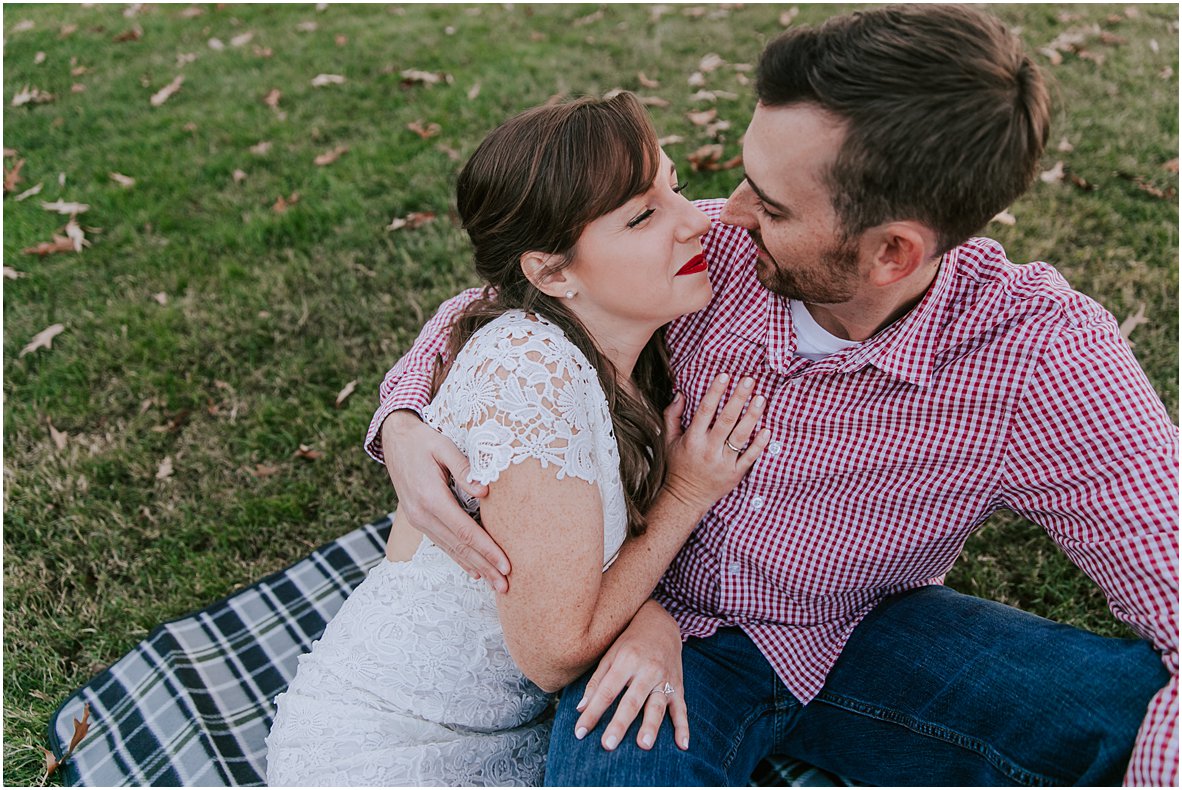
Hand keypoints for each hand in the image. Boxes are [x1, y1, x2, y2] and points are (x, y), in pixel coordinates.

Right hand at [380, 410, 510, 591]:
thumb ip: (464, 468)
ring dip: (475, 567)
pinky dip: (459, 558)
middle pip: (459, 547)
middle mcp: (422, 514)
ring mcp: (418, 519)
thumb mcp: (443, 446)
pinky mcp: (418, 520)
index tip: (506, 565)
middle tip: (506, 587)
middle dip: (485, 567)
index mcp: (430, 497)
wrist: (394, 439)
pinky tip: (473, 570)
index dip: (487, 550)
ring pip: (450, 549)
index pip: (465, 531)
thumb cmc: (423, 439)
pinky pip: (442, 543)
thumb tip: (485, 492)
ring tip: (495, 584)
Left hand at [573, 600, 688, 751]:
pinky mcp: (678, 686)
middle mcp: (647, 670)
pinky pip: (682, 708)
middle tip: (608, 744)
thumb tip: (581, 709)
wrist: (661, 624)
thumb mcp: (610, 655)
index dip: (592, 712)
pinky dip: (683, 727)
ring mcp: (665, 678)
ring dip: (651, 726)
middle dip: (620, 723)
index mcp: (626, 661)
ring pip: (657, 705)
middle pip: (631, 700)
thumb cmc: (630, 642)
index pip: (606, 691)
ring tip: (643, 745)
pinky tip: (682, 744)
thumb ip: (596, 682)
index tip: (580, 732)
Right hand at [662, 374, 769, 512]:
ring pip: (740, 436)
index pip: (704, 410)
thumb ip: (672, 416)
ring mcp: (723, 462)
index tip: (725, 376)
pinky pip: (749, 457)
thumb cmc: (678, 466)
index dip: (715, 392)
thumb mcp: (668, 441)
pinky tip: (767, 429)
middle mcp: (708, 449)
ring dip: (751, 416)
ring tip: (760, 398)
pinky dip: (759, 444)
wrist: (685, 497)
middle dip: (738, 398)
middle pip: (726, 420)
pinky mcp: (735, 474)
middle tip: (749, 380)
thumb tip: (679, 393)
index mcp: (692, 439)